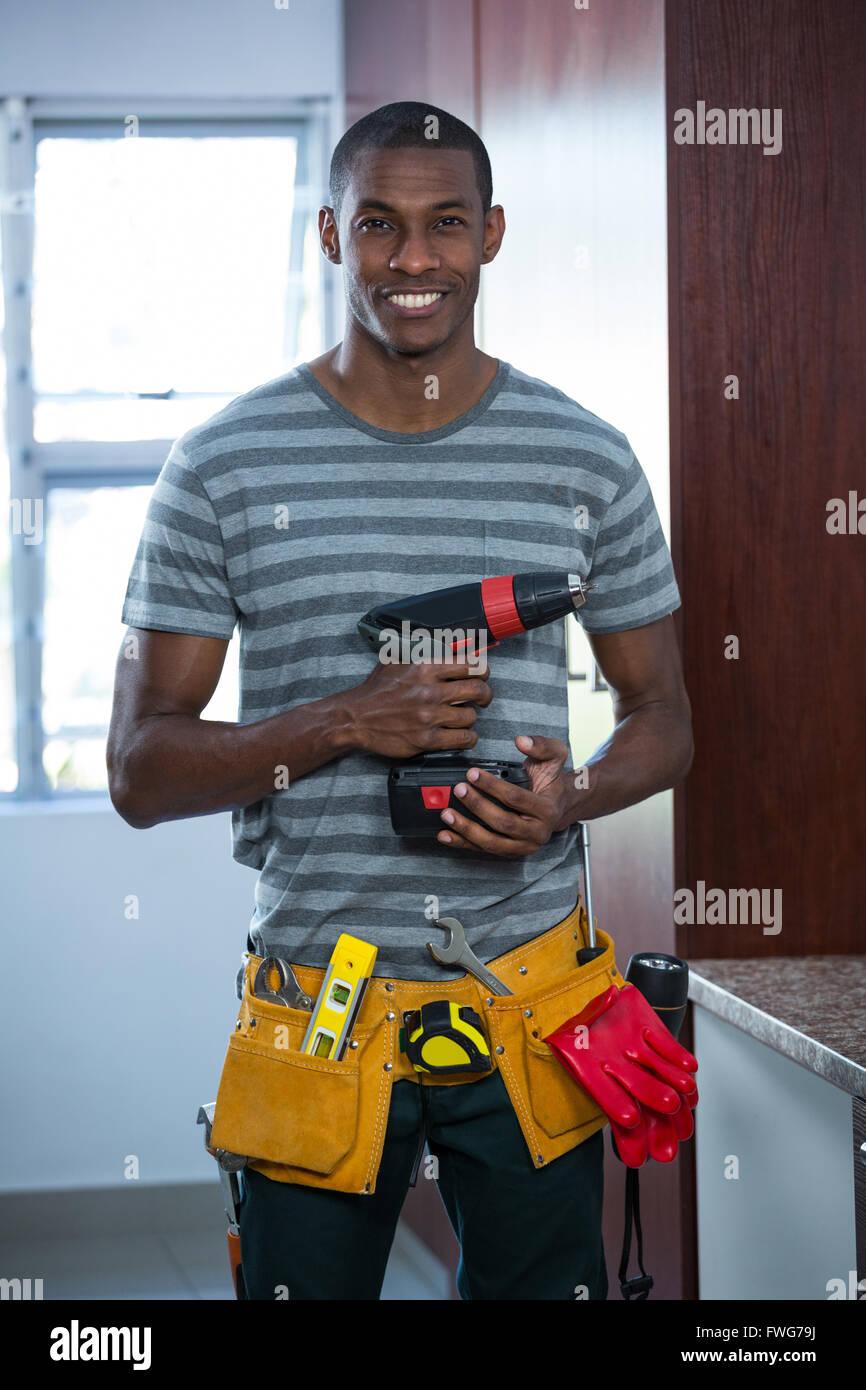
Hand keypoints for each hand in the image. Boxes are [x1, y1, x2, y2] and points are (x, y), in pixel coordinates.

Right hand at [347, 658, 491, 760]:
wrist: (356, 717)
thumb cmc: (376, 690)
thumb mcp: (398, 660)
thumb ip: (423, 652)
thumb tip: (450, 646)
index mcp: (425, 667)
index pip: (470, 665)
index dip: (482, 671)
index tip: (482, 676)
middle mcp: (430, 691)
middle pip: (478, 690)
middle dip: (485, 695)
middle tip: (482, 698)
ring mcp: (429, 716)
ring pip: (471, 716)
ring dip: (470, 718)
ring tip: (462, 717)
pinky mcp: (427, 739)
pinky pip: (463, 739)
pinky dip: (467, 738)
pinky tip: (461, 735)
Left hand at [436, 734, 570, 856]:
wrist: (558, 806)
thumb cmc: (550, 781)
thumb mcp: (554, 757)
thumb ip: (541, 745)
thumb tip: (521, 741)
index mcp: (547, 810)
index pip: (515, 798)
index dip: (492, 786)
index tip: (472, 773)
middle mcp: (538, 833)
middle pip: (502, 822)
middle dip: (477, 806)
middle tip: (459, 789)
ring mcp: (524, 846)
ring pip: (492, 842)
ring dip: (466, 829)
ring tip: (447, 813)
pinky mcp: (510, 852)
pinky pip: (483, 850)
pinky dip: (462, 843)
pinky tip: (445, 834)